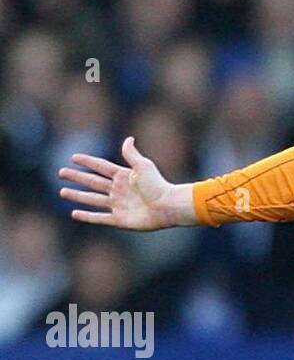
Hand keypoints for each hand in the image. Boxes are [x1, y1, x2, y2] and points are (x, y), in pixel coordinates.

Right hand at [59, 137, 195, 229]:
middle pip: (92, 182)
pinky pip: (100, 218)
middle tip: (61, 173)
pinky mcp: (119, 220)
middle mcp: (118, 190)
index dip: (88, 162)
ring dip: (77, 196)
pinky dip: (87, 216)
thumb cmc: (157, 185)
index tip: (73, 157)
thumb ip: (131, 154)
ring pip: (92, 199)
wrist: (167, 206)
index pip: (101, 167)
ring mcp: (118, 205)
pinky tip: (74, 213)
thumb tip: (128, 139)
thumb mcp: (143, 166)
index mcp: (123, 176)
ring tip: (63, 192)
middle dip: (77, 177)